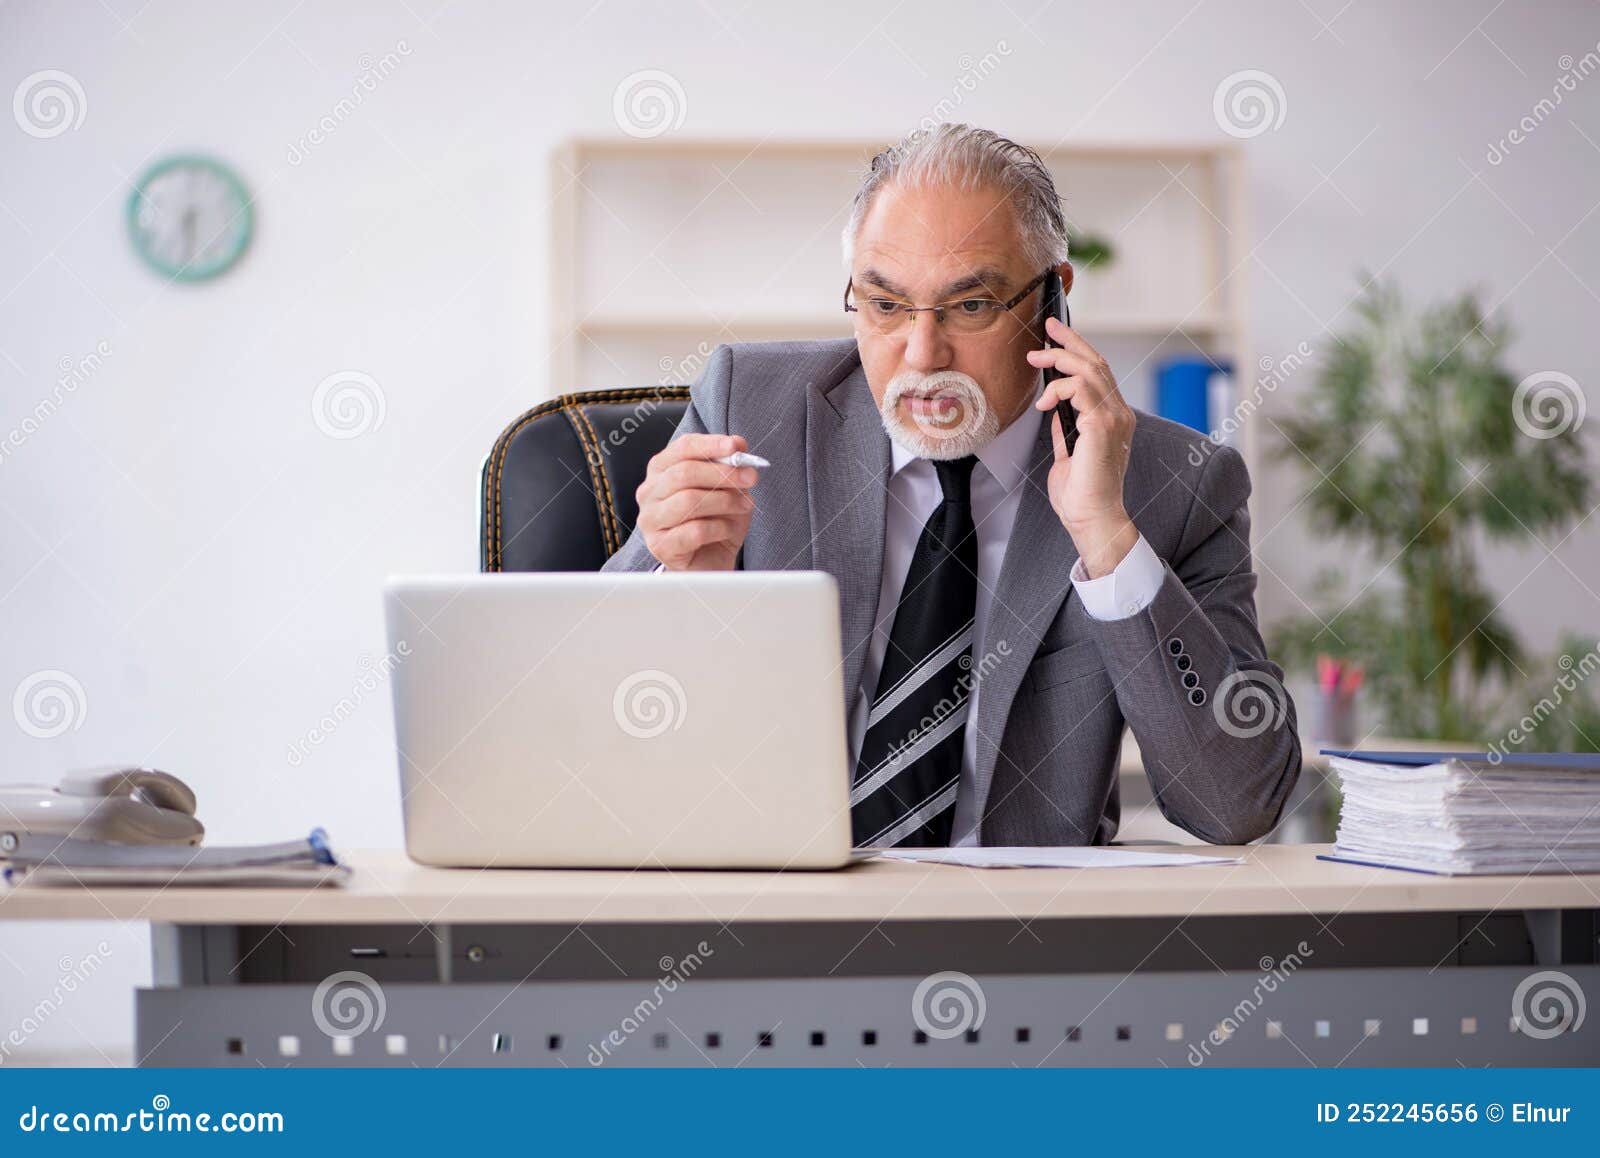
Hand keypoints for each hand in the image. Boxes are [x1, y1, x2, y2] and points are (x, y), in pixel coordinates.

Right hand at [636, 433, 758, 570]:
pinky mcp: (660, 546)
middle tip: (751, 478)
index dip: (710, 444)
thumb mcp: (728, 489)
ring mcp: (651, 520)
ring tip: (745, 505)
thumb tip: (738, 445)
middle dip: (723, 474)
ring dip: (724, 501)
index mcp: (662, 470)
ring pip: (688, 501)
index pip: (682, 448)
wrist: (710, 562)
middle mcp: (650, 492)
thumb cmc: (715, 521)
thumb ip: (730, 466)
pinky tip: (729, 530)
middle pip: (684, 473)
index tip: (736, 447)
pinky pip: (693, 531)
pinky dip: (719, 528)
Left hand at [1028, 315, 1138, 577]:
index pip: (1098, 373)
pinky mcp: (1103, 426)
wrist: (1091, 518)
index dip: (1078, 350)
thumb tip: (1053, 409)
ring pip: (1090, 370)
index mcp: (1112, 419)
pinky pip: (1082, 390)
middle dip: (1070, 341)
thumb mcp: (1068, 453)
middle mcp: (1118, 414)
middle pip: (1097, 362)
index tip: (1056, 335)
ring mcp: (1114, 418)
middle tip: (1048, 328)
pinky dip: (1060, 388)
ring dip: (1060, 360)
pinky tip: (1045, 401)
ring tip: (1037, 359)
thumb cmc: (1080, 494)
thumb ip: (1065, 429)